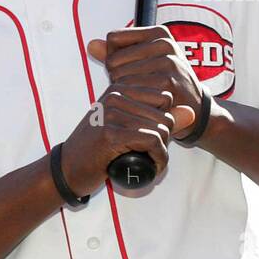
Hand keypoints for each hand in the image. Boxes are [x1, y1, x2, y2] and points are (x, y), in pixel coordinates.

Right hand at [60, 84, 180, 196]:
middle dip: (164, 139)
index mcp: (118, 88)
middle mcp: (114, 96)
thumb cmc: (97, 150)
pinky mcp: (111, 134)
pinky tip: (151, 168)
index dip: (164, 121)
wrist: (67, 170)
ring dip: (162, 152)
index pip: (164, 97)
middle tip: (150, 154)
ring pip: (161, 129)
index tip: (152, 138)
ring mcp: (111, 114)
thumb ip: (159, 118)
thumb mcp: (129, 128)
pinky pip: (153, 143)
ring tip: (150, 162)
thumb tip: (191, 112)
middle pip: (165, 115)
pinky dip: (158, 160)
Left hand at [87, 27, 200, 138]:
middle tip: (139, 88)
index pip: (113, 39)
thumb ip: (114, 53)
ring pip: (118, 77)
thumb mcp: (143, 62)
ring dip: (124, 92)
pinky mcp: (167, 84)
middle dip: (118, 78)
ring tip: (143, 96)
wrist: (194, 110)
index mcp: (159, 32)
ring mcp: (167, 63)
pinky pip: (129, 92)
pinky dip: (131, 102)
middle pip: (113, 60)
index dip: (116, 58)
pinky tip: (144, 105)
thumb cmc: (163, 83)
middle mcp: (165, 43)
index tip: (133, 69)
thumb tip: (91, 45)